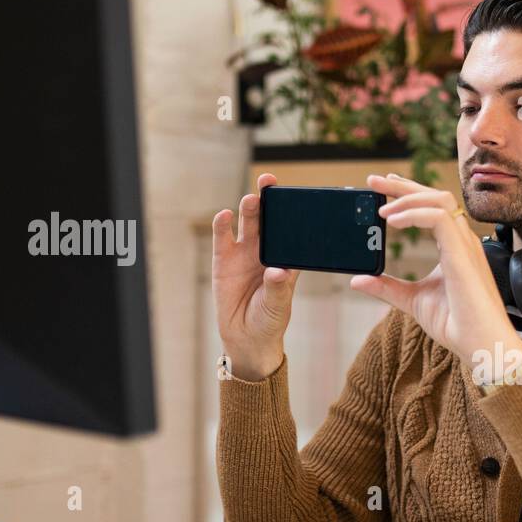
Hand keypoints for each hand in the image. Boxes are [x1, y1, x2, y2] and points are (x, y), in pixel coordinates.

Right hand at [212, 172, 298, 380]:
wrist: (245, 337)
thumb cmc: (269, 320)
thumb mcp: (277, 306)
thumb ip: (277, 288)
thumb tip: (278, 272)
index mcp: (287, 258)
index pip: (293, 232)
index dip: (294, 215)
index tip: (298, 198)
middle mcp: (267, 251)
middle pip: (269, 220)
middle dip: (269, 201)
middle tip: (269, 184)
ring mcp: (245, 253)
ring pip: (248, 224)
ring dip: (249, 210)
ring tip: (252, 199)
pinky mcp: (224, 258)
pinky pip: (223, 238)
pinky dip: (222, 225)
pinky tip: (224, 215)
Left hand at [350, 173, 521, 369]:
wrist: (480, 346)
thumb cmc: (458, 324)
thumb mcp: (413, 301)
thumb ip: (388, 287)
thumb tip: (359, 279)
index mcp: (454, 248)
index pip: (432, 207)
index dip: (408, 193)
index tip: (382, 187)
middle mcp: (461, 241)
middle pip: (435, 196)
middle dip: (403, 185)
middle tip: (373, 181)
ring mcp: (464, 245)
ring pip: (439, 200)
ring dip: (407, 198)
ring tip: (382, 210)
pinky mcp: (462, 254)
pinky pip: (439, 219)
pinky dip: (414, 215)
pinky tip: (393, 223)